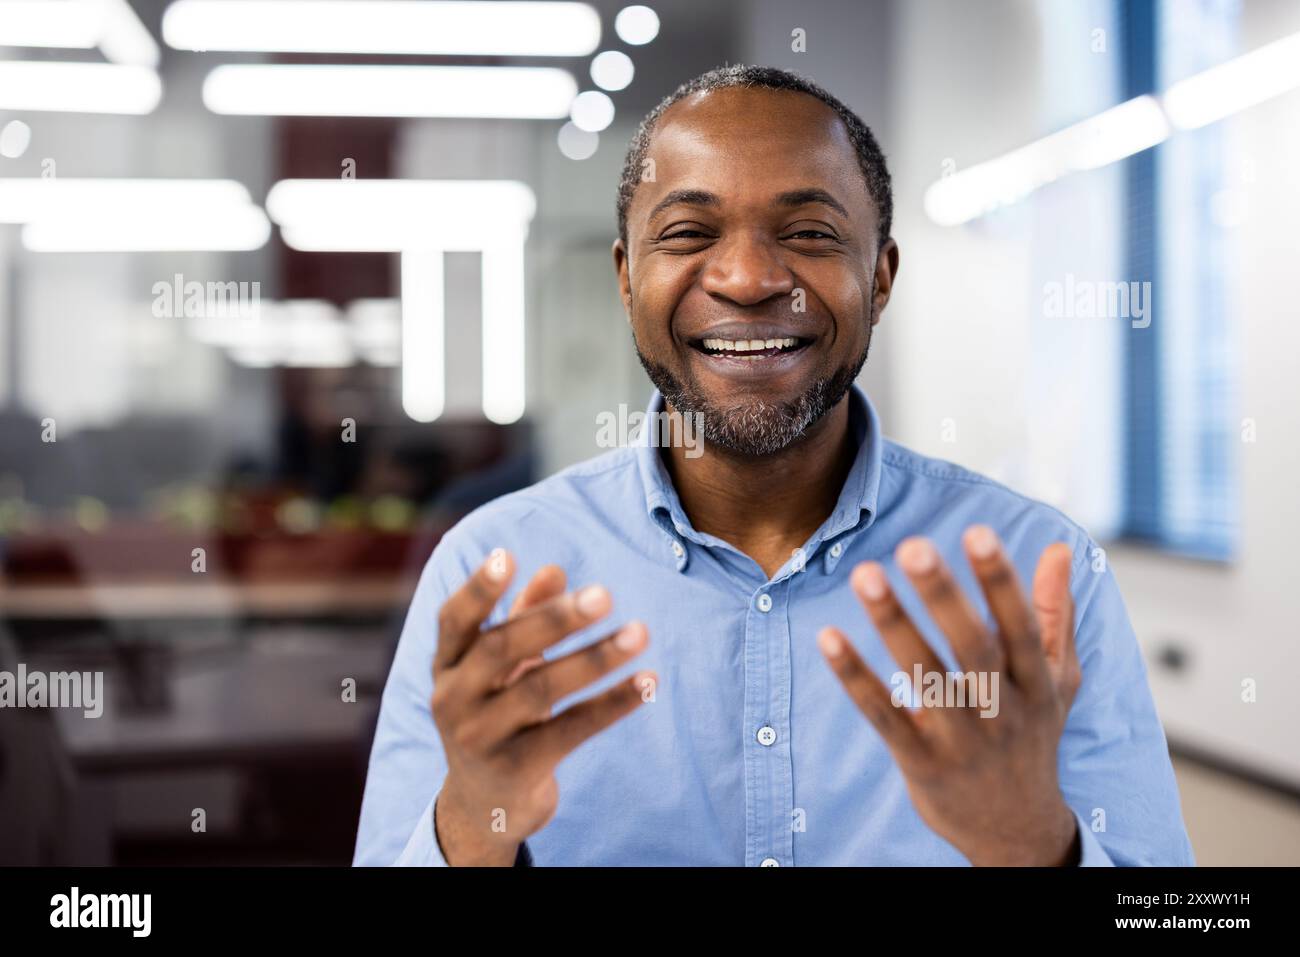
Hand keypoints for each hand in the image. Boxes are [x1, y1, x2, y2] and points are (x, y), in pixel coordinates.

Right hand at [431, 549, 654, 864]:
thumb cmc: (496, 715)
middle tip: (605, 595)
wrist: (483, 809)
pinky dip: (612, 703)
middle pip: (502, 650)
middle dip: (555, 620)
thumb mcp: (500, 669)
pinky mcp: (516, 771)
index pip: (454, 621)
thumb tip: (554, 570)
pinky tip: (648, 682)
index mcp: (446, 666)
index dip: (478, 590)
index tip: (507, 555)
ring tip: (641, 633)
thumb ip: (523, 617)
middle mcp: (453, 700)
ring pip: (541, 690)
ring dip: (596, 658)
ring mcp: (481, 739)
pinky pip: (570, 730)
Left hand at [817, 526, 1081, 865]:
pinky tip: (828, 637)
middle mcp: (1001, 711)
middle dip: (943, 595)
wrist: (1015, 832)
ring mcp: (960, 740)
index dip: (1000, 580)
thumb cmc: (1032, 737)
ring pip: (925, 678)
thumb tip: (1062, 548)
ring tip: (866, 574)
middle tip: (913, 545)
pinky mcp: (920, 761)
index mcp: (1037, 684)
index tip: (977, 531)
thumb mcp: (1057, 680)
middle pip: (973, 648)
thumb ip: (1055, 613)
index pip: (1020, 626)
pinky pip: (884, 715)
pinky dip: (855, 677)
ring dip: (894, 624)